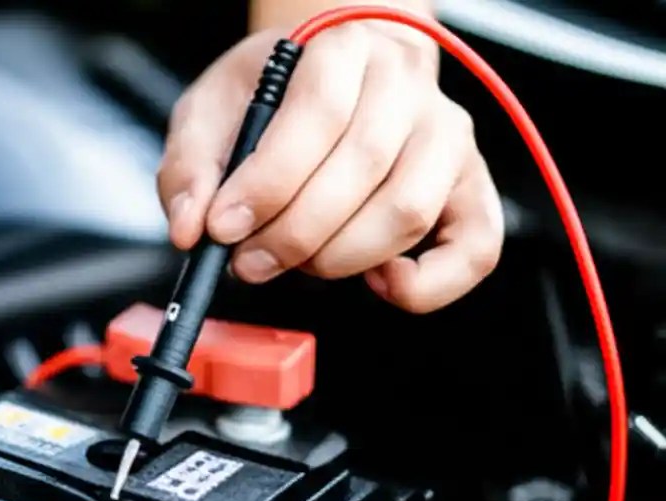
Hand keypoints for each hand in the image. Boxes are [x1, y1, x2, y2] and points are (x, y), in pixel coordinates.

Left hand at [158, 24, 503, 312]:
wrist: (340, 76)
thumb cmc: (276, 98)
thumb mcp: (212, 111)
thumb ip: (191, 166)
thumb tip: (190, 227)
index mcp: (344, 49)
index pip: (319, 113)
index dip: (268, 181)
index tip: (223, 226)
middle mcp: (408, 88)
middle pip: (362, 168)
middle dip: (292, 233)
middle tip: (248, 261)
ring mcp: (448, 137)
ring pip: (407, 211)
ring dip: (339, 257)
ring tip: (295, 262)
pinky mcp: (470, 189)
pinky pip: (474, 250)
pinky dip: (425, 285)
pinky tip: (376, 281)